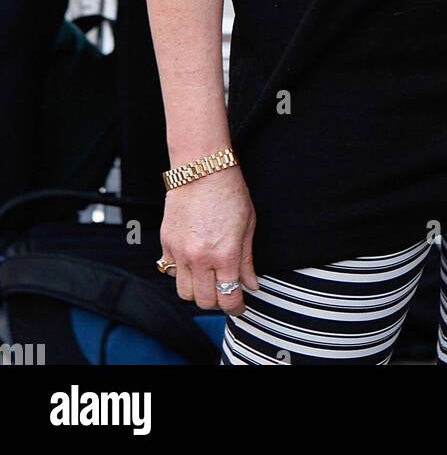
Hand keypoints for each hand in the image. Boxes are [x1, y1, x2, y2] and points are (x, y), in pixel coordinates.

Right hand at [159, 167, 257, 315]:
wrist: (202, 168)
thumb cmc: (229, 192)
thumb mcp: (248, 226)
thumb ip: (247, 260)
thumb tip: (251, 285)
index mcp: (225, 255)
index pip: (228, 298)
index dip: (236, 308)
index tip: (239, 306)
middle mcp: (200, 258)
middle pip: (204, 301)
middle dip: (217, 302)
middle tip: (225, 292)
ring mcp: (180, 252)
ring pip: (184, 292)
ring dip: (197, 291)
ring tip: (208, 279)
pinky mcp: (166, 243)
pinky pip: (171, 272)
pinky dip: (182, 273)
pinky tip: (194, 261)